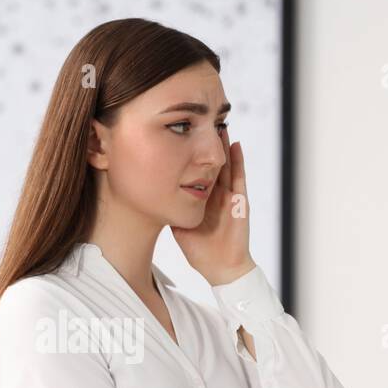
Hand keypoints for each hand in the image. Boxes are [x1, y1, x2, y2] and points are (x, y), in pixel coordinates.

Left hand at [172, 134, 255, 286]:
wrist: (220, 267)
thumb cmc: (200, 250)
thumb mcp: (177, 226)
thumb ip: (167, 210)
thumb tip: (147, 196)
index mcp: (201, 197)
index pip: (194, 169)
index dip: (188, 153)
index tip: (178, 135)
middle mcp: (215, 193)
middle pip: (210, 162)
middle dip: (205, 142)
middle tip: (199, 120)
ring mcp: (228, 196)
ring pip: (225, 164)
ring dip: (222, 145)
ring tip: (218, 123)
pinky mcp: (240, 201)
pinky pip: (240, 177)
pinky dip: (238, 160)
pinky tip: (234, 144)